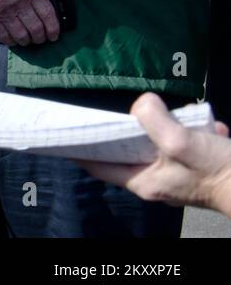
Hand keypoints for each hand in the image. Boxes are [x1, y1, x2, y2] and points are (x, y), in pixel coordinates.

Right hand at [0, 0, 59, 45]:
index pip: (47, 14)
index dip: (53, 28)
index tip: (53, 35)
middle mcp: (19, 4)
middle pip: (36, 27)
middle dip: (39, 37)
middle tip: (40, 39)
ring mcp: (5, 12)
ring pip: (21, 34)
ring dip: (25, 40)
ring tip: (27, 40)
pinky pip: (3, 35)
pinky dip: (9, 40)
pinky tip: (12, 40)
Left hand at [76, 93, 230, 217]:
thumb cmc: (217, 169)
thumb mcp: (180, 141)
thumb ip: (154, 120)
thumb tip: (141, 103)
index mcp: (144, 181)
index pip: (99, 166)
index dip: (80, 149)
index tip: (68, 130)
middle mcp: (157, 182)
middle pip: (127, 153)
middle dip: (124, 130)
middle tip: (115, 109)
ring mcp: (178, 176)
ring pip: (158, 145)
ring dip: (164, 126)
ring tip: (171, 113)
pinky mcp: (197, 169)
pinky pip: (186, 145)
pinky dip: (192, 130)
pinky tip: (204, 122)